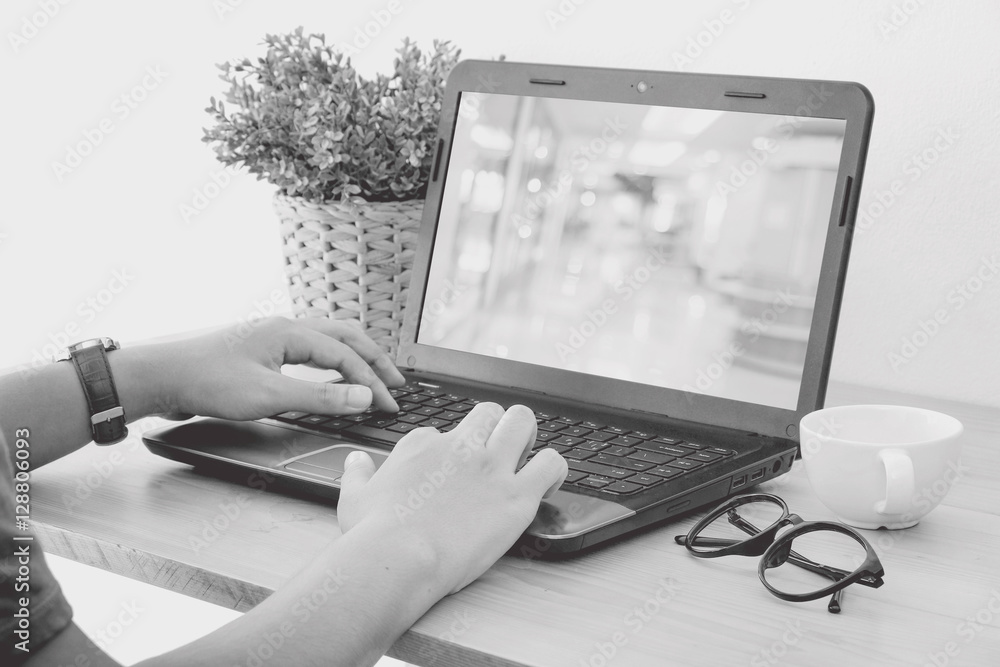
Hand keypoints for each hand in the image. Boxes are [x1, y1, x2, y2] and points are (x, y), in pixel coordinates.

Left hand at [147, 317, 404, 419]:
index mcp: (290, 332)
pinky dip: (330, 359)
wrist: (158, 376)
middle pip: (344, 336)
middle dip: (374, 358)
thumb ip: (320, 398)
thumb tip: (363, 396)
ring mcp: (270, 336)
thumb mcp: (268, 396)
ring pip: (326, 338)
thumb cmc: (205, 381)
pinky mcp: (258, 349)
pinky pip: (308, 348)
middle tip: (396, 382)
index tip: (388, 404)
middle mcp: (284, 327)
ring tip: (371, 373)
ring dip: (354, 355)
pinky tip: (327, 374)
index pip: (347, 355)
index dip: (372, 381)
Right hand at [336, 403, 568, 594]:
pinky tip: (548, 483)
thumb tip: (356, 460)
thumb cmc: (373, 535)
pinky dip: (554, 469)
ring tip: (527, 458)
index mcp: (424, 444)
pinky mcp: (516, 496)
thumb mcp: (353, 496)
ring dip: (528, 436)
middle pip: (490, 412)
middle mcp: (461, 447)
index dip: (451, 451)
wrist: (397, 559)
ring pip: (523, 422)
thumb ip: (357, 473)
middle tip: (499, 452)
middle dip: (497, 426)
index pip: (445, 431)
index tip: (451, 472)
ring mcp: (491, 468)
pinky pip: (551, 463)